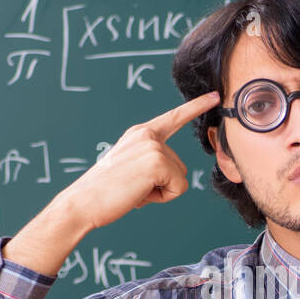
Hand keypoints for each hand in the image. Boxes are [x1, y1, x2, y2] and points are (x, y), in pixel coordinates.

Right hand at [57, 90, 219, 230]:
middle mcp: (147, 135)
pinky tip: (139, 194)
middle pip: (180, 167)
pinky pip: (178, 189)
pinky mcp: (157, 162)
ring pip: (179, 179)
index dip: (196, 107)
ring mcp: (153, 147)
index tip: (215, 96)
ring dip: (160, 192)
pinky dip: (161, 198)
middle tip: (133, 187)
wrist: (83, 202)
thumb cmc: (104, 192)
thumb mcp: (130, 167)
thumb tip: (173, 177)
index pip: (173, 117)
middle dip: (162, 185)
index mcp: (140, 134)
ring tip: (133, 190)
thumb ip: (150, 162)